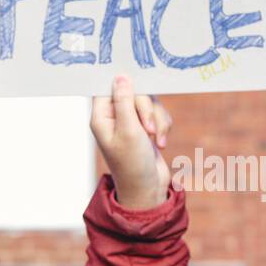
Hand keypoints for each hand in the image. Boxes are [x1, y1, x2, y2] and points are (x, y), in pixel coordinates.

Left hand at [89, 74, 172, 209]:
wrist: (148, 188)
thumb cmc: (133, 164)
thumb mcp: (129, 130)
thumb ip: (125, 101)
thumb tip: (119, 76)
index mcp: (101, 117)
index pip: (108, 87)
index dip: (123, 81)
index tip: (136, 76)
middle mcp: (113, 117)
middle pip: (134, 92)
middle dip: (146, 110)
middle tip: (147, 129)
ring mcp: (130, 122)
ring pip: (150, 103)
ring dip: (157, 120)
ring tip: (156, 140)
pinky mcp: (145, 126)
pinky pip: (159, 113)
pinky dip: (163, 126)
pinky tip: (161, 143)